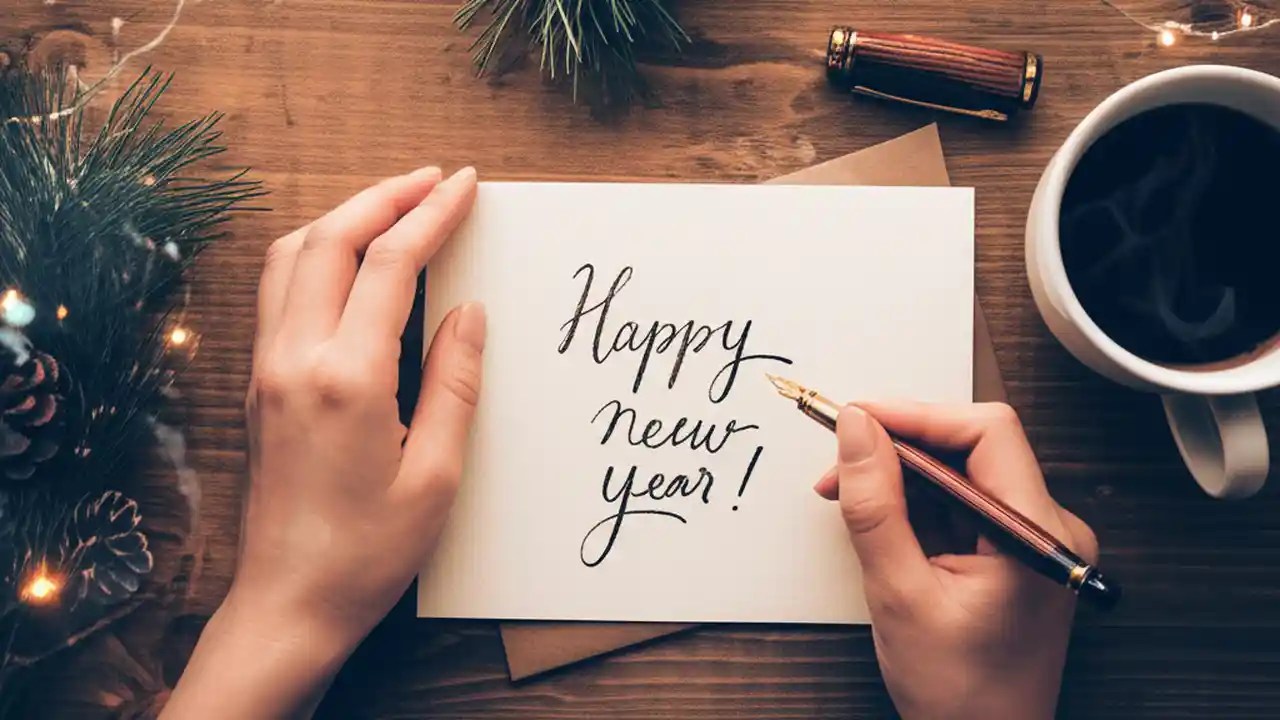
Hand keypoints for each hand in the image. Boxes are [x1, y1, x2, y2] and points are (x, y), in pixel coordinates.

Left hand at [164, 166, 481, 717]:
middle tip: (435, 178)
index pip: (391, 264)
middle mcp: (296, 359)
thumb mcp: (437, 476)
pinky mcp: (258, 383)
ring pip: (292, 255)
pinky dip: (313, 251)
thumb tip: (469, 311)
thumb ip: (456, 383)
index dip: (432, 215)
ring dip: (343, 216)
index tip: (465, 187)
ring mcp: (267, 368)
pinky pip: (278, 289)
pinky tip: (345, 257)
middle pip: (331, 240)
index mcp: (347, 379)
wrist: (289, 603)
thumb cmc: (368, 553)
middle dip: (386, 195)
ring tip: (393, 203)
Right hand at [814, 402, 1097, 719]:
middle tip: (840, 459)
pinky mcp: (1012, 550)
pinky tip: (878, 513)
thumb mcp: (900, 596)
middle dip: (899, 445)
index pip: (987, 433)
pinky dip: (915, 501)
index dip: (917, 415)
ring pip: (961, 472)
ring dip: (901, 473)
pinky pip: (961, 502)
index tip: (860, 418)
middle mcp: (1048, 527)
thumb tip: (857, 430)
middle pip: (972, 447)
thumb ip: (876, 507)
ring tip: (846, 492)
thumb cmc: (959, 694)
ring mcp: (1032, 539)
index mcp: (1038, 535)